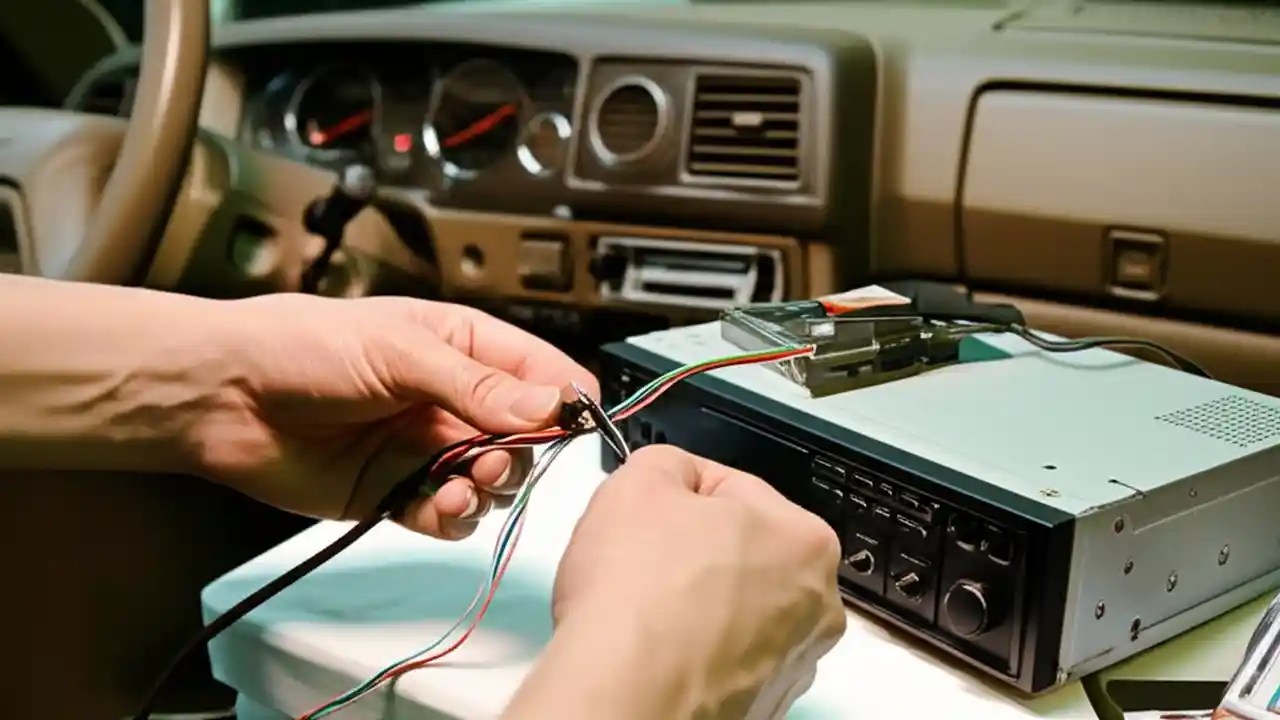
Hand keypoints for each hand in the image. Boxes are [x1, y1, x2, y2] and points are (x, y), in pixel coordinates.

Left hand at [186, 293, 595, 538]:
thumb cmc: (300, 346)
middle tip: (495, 461)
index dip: (564, 401)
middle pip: (525, 438)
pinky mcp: (397, 492)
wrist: (223, 396)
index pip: (541, 374)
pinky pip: (449, 516)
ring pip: (492, 482)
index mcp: (462, 347)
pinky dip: (453, 518)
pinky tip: (439, 506)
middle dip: (520, 455)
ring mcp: (426, 447)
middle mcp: (452, 399)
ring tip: (461, 485)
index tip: (573, 425)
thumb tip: (550, 407)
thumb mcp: (400, 351)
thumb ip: (478, 385)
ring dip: (487, 490)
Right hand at [505, 445, 845, 718]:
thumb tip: (673, 475)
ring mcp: (790, 662)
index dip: (676, 494)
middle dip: (691, 549)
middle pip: (739, 550)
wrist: (623, 696)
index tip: (646, 513)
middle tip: (640, 560)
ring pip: (731, 606)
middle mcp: (815, 606)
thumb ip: (668, 462)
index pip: (731, 488)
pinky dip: (690, 650)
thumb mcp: (639, 480)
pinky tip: (655, 648)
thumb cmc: (638, 597)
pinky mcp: (759, 705)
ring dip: (692, 602)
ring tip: (644, 610)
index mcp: (806, 540)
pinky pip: (719, 656)